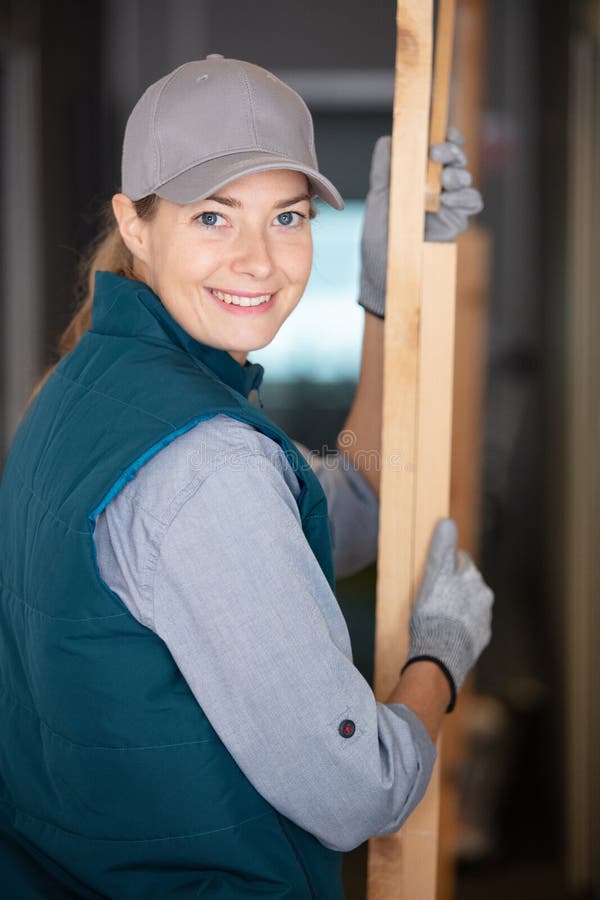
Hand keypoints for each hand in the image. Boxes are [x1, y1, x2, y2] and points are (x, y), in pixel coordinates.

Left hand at [357, 129, 483, 318]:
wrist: (384, 270)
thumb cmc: (379, 235)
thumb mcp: (378, 199)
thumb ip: (383, 170)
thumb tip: (387, 140)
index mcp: (418, 174)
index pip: (437, 148)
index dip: (445, 136)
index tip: (441, 131)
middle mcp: (436, 185)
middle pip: (455, 158)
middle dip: (450, 151)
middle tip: (437, 153)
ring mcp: (448, 203)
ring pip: (464, 177)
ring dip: (457, 173)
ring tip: (443, 181)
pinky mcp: (457, 220)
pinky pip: (472, 202)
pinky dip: (464, 196)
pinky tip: (448, 199)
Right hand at [402, 517, 493, 711]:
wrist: (441, 655)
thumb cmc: (434, 612)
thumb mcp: (434, 575)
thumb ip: (442, 549)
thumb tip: (448, 522)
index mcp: (473, 578)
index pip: (462, 561)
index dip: (448, 562)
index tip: (436, 568)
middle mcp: (484, 597)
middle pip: (469, 584)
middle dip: (456, 585)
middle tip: (435, 591)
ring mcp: (483, 620)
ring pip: (471, 605)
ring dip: (459, 606)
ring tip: (440, 613)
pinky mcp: (480, 640)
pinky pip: (470, 627)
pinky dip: (460, 626)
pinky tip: (446, 631)